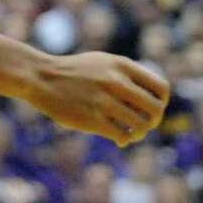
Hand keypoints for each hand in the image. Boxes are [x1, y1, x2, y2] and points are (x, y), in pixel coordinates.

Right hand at [28, 52, 169, 146]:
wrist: (41, 77)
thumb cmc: (74, 72)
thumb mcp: (102, 62)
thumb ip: (127, 75)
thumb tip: (154, 98)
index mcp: (121, 65)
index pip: (161, 88)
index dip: (161, 102)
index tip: (150, 108)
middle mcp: (115, 81)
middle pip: (155, 110)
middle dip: (152, 121)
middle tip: (143, 124)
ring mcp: (104, 100)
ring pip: (140, 126)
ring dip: (138, 134)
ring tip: (129, 133)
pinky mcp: (92, 118)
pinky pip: (122, 136)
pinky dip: (124, 140)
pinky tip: (118, 138)